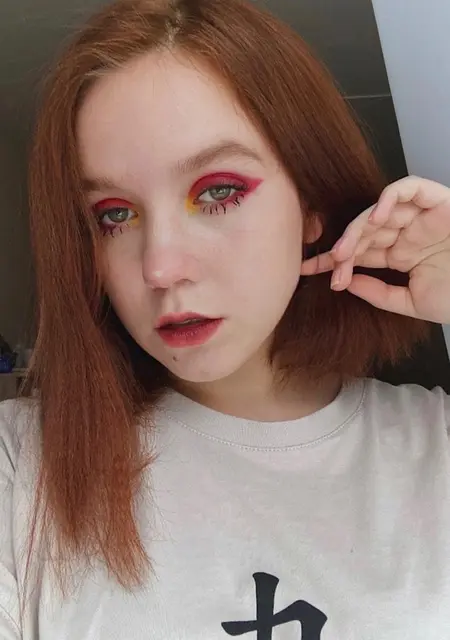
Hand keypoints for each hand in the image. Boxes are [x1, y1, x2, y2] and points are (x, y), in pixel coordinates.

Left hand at [301, 176, 449, 323]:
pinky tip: (375, 220)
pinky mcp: (438, 202)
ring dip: (357, 229)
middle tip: (329, 267)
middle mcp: (407, 233)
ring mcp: (421, 217)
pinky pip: (408, 188)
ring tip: (345, 251)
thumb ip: (379, 293)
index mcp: (400, 255)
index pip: (359, 252)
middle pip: (363, 233)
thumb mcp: (412, 303)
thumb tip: (348, 283)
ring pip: (378, 212)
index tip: (307, 269)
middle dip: (342, 249)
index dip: (332, 259)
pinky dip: (388, 198)